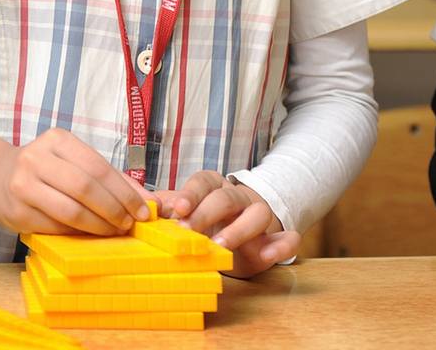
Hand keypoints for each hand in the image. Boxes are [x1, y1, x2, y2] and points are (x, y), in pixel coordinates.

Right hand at [0, 126, 150, 236]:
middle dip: (114, 209)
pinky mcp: (16, 211)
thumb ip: (110, 178)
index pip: (98, 167)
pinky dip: (78, 233)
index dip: (124, 192)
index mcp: (57, 140)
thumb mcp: (74, 162)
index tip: (143, 210)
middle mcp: (37, 158)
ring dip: (99, 226)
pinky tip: (90, 234)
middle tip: (130, 224)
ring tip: (114, 231)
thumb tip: (148, 201)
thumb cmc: (46, 169)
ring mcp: (23, 184)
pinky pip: (56, 226)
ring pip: (71, 210)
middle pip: (86, 188)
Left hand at [157, 170, 300, 277]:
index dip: (191, 193)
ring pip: (258, 212)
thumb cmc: (208, 221)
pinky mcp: (277, 237)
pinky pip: (289, 236)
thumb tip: (146, 207)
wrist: (242, 234)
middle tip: (188, 233)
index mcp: (215, 188)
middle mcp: (239, 196)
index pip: (204, 181)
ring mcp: (260, 215)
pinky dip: (283, 244)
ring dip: (239, 229)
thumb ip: (168, 208)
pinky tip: (269, 255)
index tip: (178, 209)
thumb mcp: (188, 213)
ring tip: (220, 246)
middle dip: (206, 213)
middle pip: (226, 197)